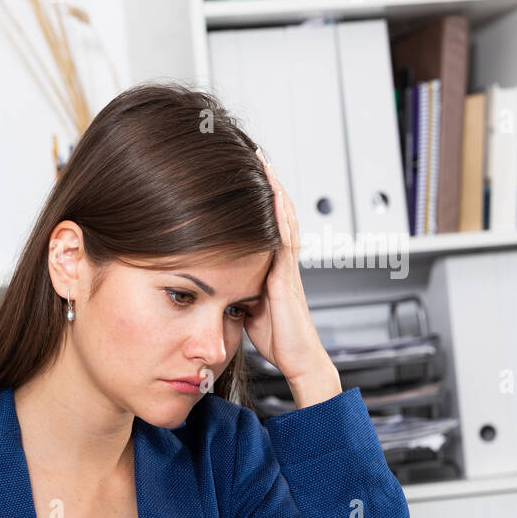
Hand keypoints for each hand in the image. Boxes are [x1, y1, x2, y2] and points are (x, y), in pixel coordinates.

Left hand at [243, 150, 335, 385]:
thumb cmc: (279, 340)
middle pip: (276, 214)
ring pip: (283, 220)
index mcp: (271, 268)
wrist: (301, 362)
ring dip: (274, 190)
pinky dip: (280, 215)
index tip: (243, 176)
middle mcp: (282, 262)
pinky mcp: (288, 277)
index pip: (263, 225)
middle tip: (255, 155)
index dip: (256, 200)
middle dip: (266, 184)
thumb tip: (215, 284)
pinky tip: (273, 196)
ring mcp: (287, 267)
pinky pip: (286, 239)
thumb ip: (236, 291)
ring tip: (263, 163)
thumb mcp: (247, 310)